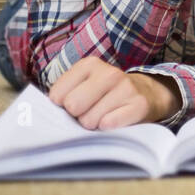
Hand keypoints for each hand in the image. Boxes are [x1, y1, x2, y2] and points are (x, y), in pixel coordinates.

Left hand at [49, 55, 181, 128]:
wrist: (148, 94)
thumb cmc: (106, 94)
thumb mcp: (84, 84)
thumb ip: (63, 94)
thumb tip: (47, 115)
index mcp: (89, 65)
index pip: (57, 96)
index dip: (64, 106)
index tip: (77, 103)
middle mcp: (109, 73)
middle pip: (73, 106)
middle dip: (78, 115)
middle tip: (90, 112)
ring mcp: (126, 88)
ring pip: (90, 120)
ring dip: (95, 125)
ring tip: (106, 115)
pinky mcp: (139, 105)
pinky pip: (109, 125)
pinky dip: (108, 129)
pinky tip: (116, 121)